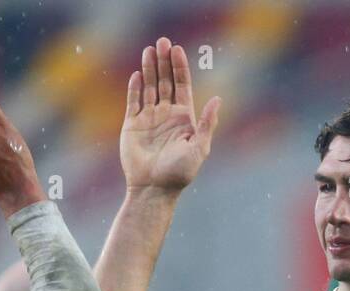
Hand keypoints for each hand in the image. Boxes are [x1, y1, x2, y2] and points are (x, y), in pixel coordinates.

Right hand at [121, 37, 220, 192]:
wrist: (153, 189)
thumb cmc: (178, 174)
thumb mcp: (199, 149)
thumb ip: (207, 124)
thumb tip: (217, 99)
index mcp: (183, 118)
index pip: (182, 85)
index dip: (180, 67)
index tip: (177, 49)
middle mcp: (166, 115)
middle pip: (165, 81)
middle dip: (164, 62)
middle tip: (162, 42)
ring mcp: (149, 119)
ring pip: (150, 87)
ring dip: (150, 68)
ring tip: (149, 50)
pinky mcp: (132, 125)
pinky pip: (133, 101)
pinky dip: (135, 88)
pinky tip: (138, 74)